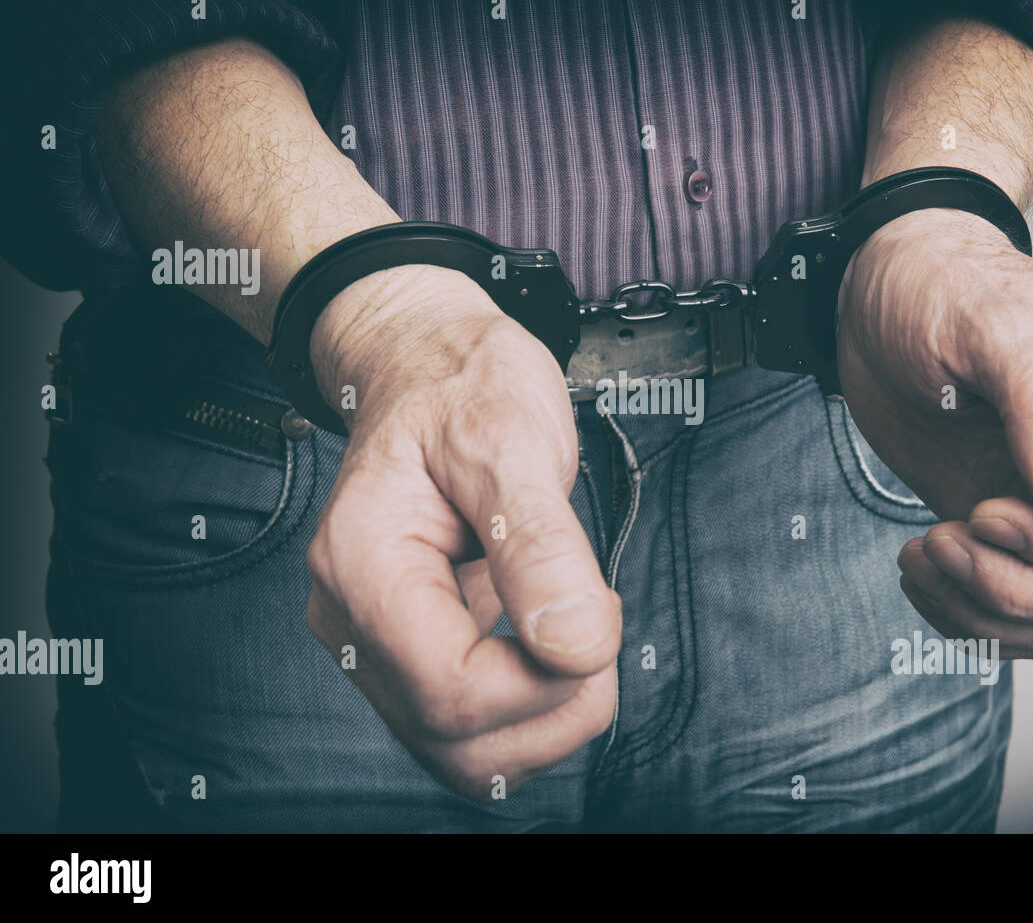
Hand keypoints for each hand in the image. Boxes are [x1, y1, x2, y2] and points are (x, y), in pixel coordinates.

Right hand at [303, 265, 619, 799]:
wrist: (430, 363)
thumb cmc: (461, 385)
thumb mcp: (513, 439)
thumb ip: (543, 545)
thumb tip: (576, 643)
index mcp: (363, 564)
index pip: (449, 691)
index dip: (541, 679)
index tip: (591, 614)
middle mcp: (353, 618)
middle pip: (454, 742)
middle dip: (552, 708)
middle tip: (595, 626)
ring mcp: (377, 642)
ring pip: (462, 753)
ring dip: (543, 717)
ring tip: (572, 629)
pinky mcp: (409, 651)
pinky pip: (468, 725)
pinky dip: (527, 705)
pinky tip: (545, 638)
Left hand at [837, 210, 1032, 657]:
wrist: (880, 299)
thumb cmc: (943, 285)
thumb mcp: (993, 320)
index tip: (990, 511)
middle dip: (1028, 591)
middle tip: (945, 541)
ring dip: (990, 612)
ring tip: (921, 556)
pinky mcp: (1004, 537)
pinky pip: (1015, 616)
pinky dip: (965, 618)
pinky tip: (918, 572)